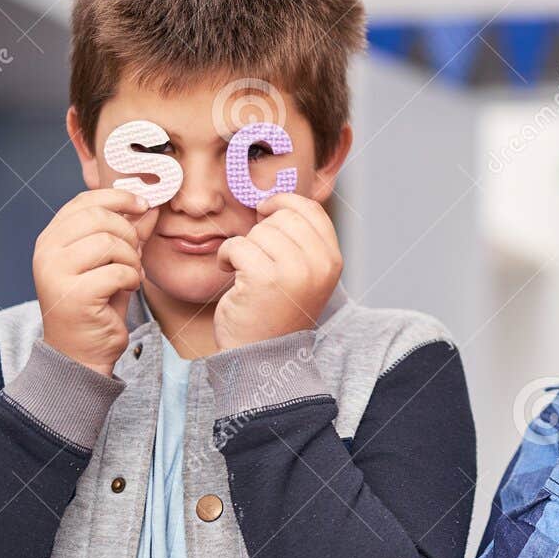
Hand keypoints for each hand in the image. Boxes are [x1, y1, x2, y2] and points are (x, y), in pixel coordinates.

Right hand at [34, 188, 151, 375]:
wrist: (80, 352)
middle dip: (129, 234)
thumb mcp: (113, 262)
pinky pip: (118, 271)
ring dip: (131, 260)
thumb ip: (127, 233)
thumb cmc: (97, 304)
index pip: (84, 200)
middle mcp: (46, 251)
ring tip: (128, 276)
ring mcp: (55, 272)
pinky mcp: (73, 294)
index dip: (118, 197)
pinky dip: (131, 280)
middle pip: (100, 217)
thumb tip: (150, 207)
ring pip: (110, 243)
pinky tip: (124, 290)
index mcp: (52, 238)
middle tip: (134, 256)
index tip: (143, 205)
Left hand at [213, 194, 341, 349]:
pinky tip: (231, 273)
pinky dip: (226, 256)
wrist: (262, 357)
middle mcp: (318, 265)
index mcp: (332, 260)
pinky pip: (237, 245)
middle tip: (256, 256)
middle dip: (261, 231)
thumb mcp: (304, 274)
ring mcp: (293, 271)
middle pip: (283, 217)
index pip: (310, 209)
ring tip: (245, 270)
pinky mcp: (263, 278)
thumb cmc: (276, 311)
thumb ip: (300, 240)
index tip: (265, 212)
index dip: (284, 203)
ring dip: (243, 247)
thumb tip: (274, 200)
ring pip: (258, 231)